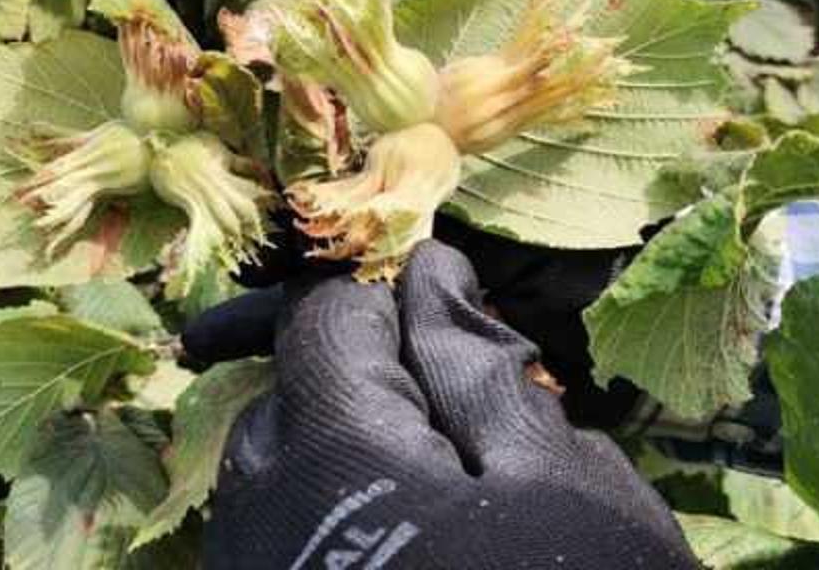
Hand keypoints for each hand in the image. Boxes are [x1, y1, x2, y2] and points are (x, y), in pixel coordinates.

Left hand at [190, 241, 699, 568]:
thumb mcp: (558, 483)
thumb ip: (475, 368)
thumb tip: (429, 274)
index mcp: (333, 461)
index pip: (324, 325)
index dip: (389, 300)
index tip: (451, 306)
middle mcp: (261, 524)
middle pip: (286, 398)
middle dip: (363, 379)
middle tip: (459, 410)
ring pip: (270, 475)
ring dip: (343, 450)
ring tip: (434, 481)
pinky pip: (272, 543)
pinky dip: (329, 517)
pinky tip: (403, 541)